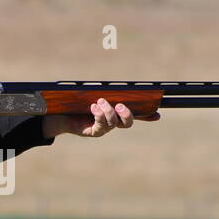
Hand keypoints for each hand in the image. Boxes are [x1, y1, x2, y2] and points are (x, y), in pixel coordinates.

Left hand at [45, 99, 160, 137]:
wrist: (61, 113)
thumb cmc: (78, 101)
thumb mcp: (93, 93)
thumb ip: (105, 91)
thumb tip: (112, 86)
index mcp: (117, 112)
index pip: (136, 115)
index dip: (147, 116)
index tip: (157, 114)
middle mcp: (113, 122)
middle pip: (128, 123)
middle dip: (127, 114)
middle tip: (121, 105)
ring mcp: (104, 128)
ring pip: (114, 123)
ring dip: (109, 111)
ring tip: (100, 101)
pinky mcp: (94, 132)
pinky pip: (101, 126)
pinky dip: (99, 115)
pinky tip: (94, 107)